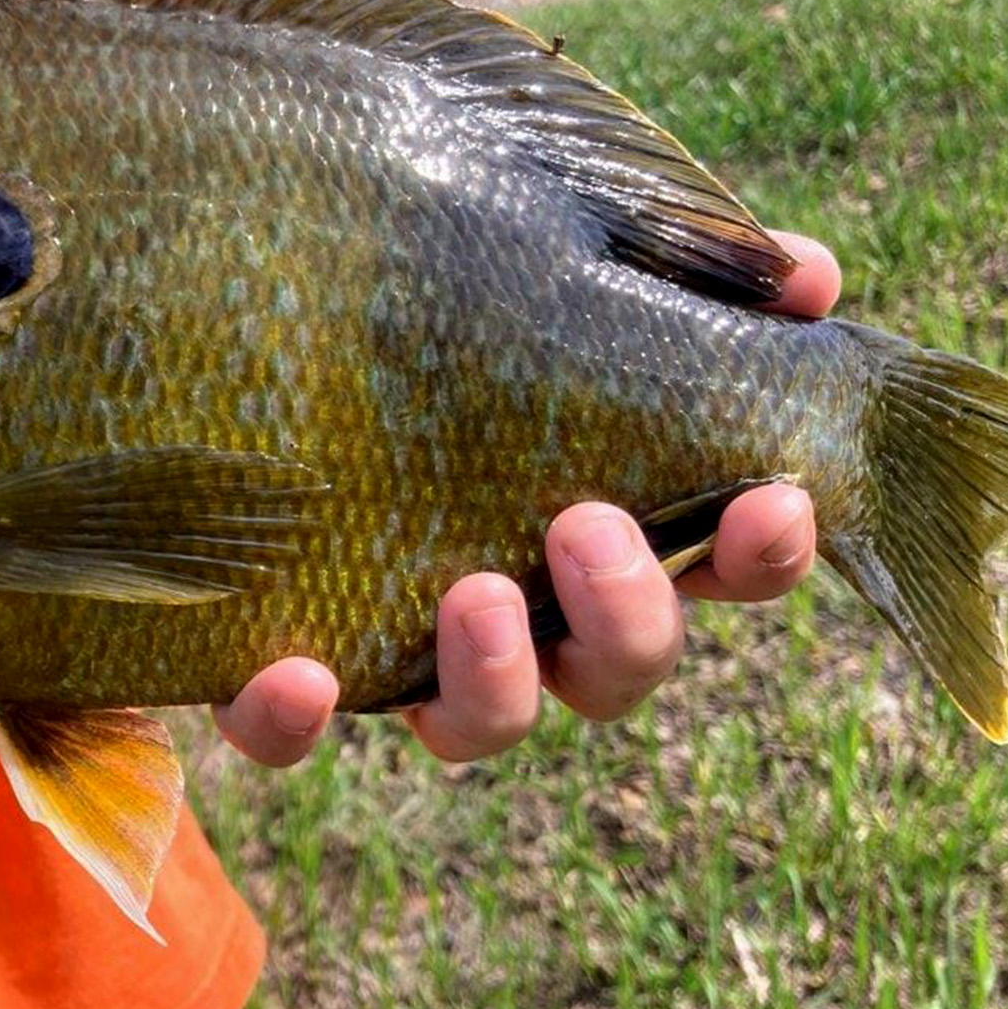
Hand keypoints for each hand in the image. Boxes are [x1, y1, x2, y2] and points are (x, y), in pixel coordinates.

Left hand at [220, 231, 839, 766]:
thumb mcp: (539, 275)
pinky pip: (288, 733)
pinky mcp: (278, 666)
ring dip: (499, 677)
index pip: (717, 565)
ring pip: (483, 721)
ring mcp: (401, 646)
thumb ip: (672, 277)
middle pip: (617, 670)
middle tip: (585, 523)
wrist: (200, 347)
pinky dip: (294, 719)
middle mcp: (518, 605)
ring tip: (477, 594)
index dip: (762, 553)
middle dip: (629, 616)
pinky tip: (294, 674)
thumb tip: (808, 275)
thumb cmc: (409, 318)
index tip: (780, 499)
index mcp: (597, 521)